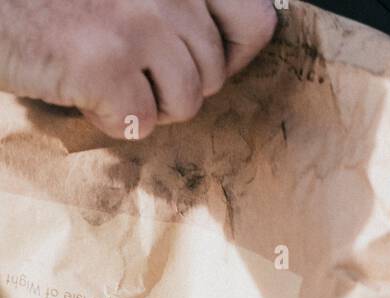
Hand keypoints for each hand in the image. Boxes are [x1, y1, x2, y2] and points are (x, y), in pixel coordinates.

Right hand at [0, 0, 276, 138]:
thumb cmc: (61, 1)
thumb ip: (184, 7)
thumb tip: (240, 50)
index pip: (257, 20)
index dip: (236, 54)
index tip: (205, 60)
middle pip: (214, 73)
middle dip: (176, 85)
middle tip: (131, 66)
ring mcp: (140, 22)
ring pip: (186, 103)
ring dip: (148, 104)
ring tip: (108, 75)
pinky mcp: (109, 64)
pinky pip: (142, 123)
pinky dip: (112, 120)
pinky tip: (85, 89)